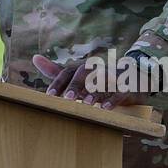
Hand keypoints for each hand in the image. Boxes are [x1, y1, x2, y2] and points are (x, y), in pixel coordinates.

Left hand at [31, 53, 148, 110]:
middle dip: (75, 85)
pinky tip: (105, 108)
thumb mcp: (77, 75)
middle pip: (84, 72)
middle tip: (67, 99)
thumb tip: (35, 58)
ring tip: (86, 103)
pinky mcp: (127, 85)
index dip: (59, 82)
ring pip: (103, 80)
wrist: (132, 76)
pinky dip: (113, 99)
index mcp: (83, 68)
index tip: (49, 95)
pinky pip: (120, 90)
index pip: (68, 71)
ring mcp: (113, 75)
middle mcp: (97, 69)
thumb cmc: (97, 78)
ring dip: (94, 91)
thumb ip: (57, 71)